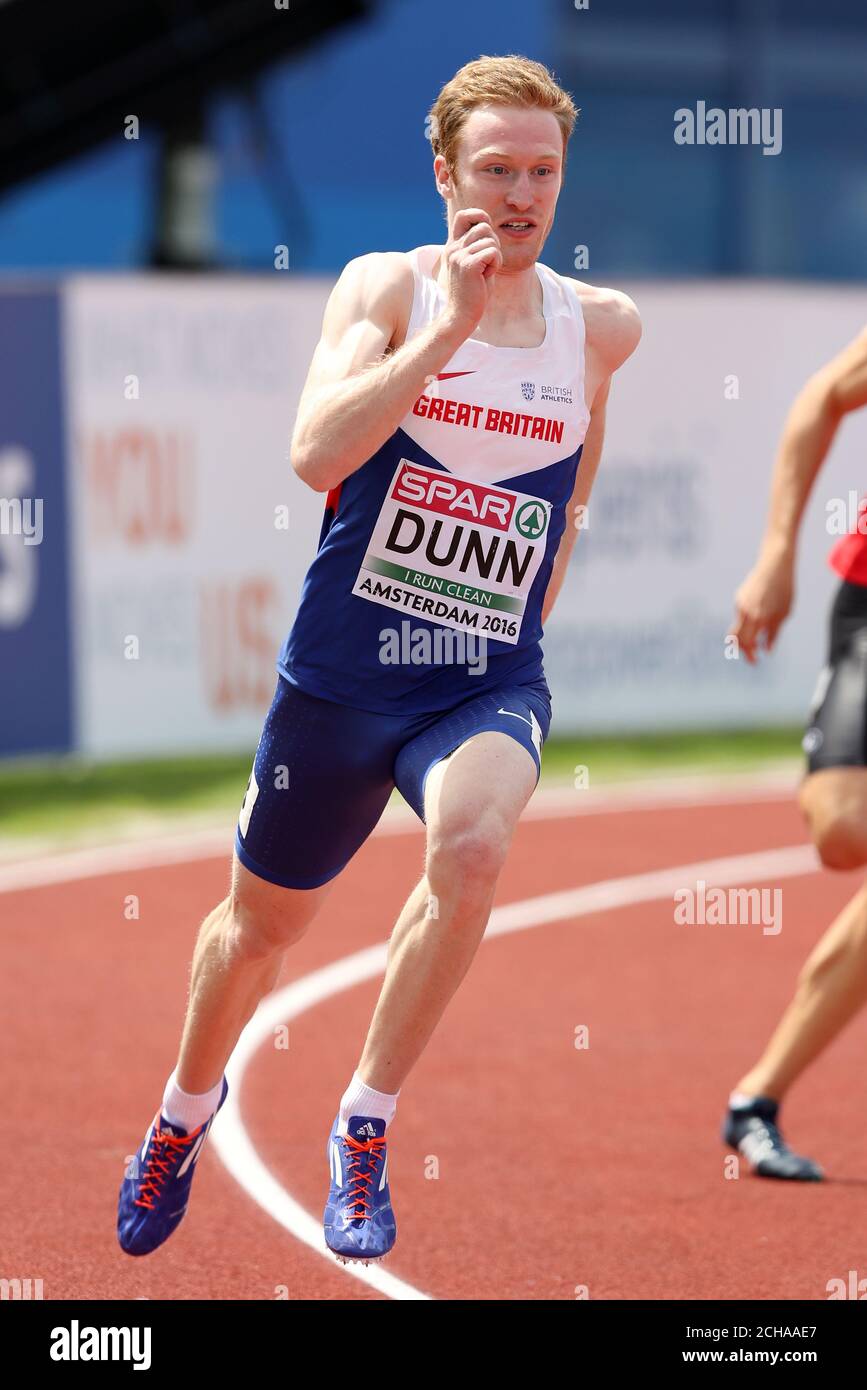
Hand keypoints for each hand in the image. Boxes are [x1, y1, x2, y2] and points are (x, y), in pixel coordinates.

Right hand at [440, 207, 502, 334]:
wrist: (462, 314)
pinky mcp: (468, 265)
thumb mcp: (472, 263)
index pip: (463, 215)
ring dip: (495, 256)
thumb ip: (477, 245)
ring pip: (491, 240)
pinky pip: (493, 252)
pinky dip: (496, 264)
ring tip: (486, 271)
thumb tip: (487, 225)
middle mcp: (453, 248)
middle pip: (484, 226)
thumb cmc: (472, 291)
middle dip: (493, 243)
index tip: (487, 234)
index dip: (479, 216)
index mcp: (452, 246)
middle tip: (488, 262)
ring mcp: (459, 255)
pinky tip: (487, 276)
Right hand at [729, 550, 794, 663]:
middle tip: (753, 657)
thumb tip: (767, 650)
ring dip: (744, 637)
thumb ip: (774, 633)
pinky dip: (747, 623)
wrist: (775, 564)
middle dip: (743, 650)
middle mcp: (745, 612)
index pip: (748, 644)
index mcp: (758, 618)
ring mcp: (740, 604)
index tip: (756, 662)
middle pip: (737, 639)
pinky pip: (741, 615)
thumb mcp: (784, 613)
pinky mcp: (739, 597)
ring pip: (737, 627)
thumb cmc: (784, 589)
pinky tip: (759, 619)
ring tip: (755, 641)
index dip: (751, 655)